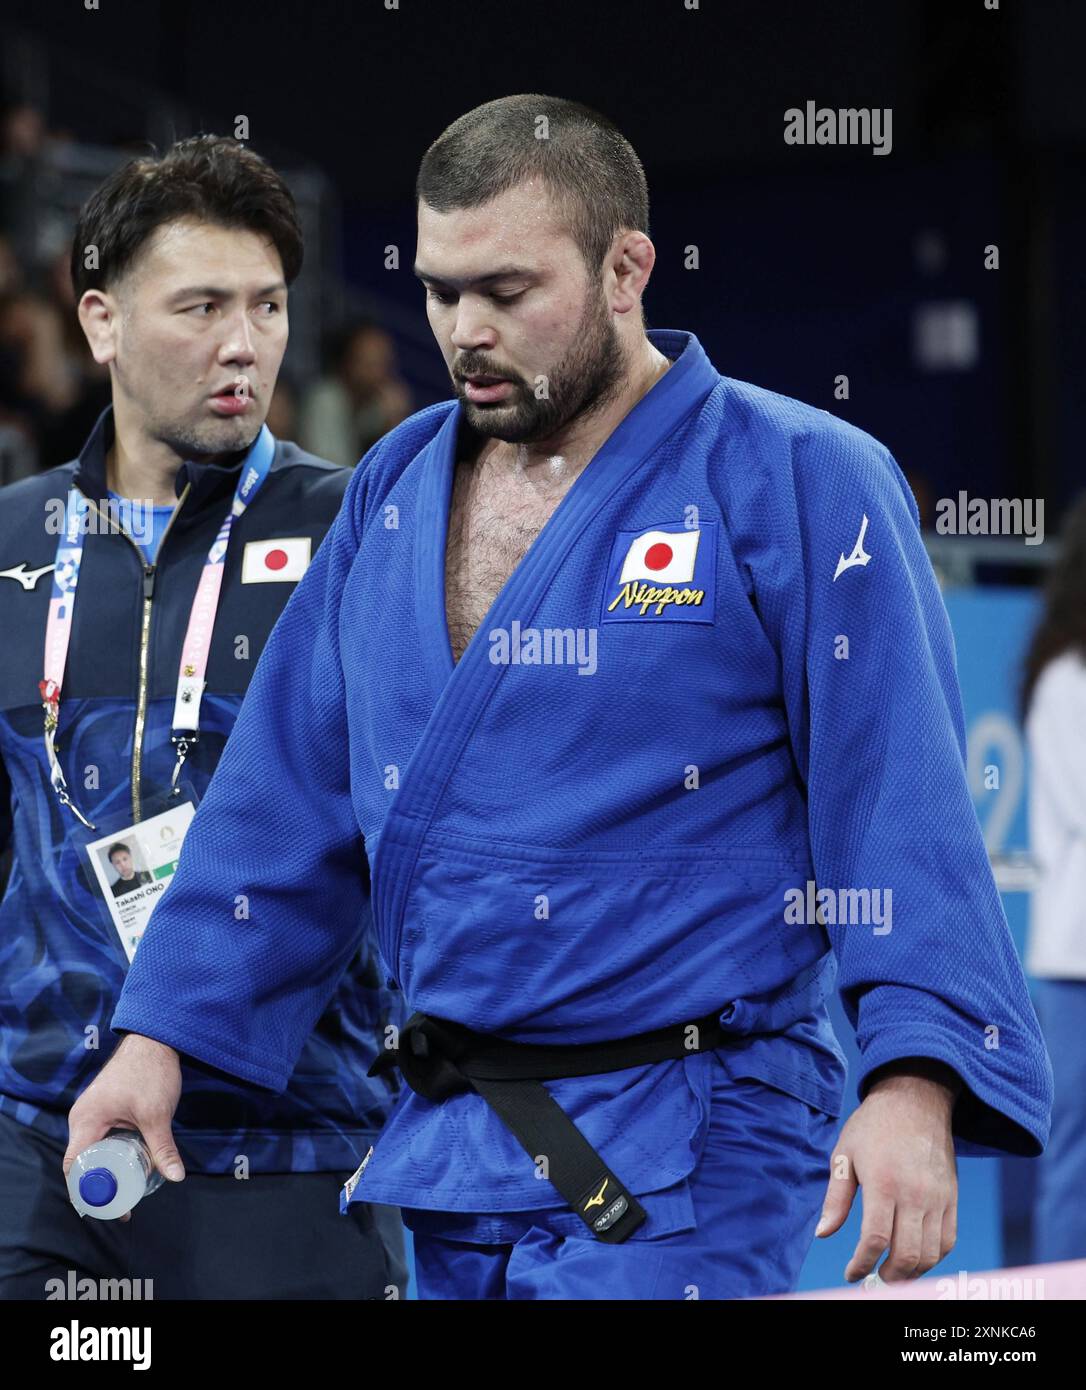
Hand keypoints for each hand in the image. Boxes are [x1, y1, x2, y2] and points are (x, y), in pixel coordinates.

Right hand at [64, 1033, 184, 1220]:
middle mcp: (81, 1119)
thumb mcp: (157, 1115)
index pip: (74, 1168)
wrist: (154, 1038)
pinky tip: (129, 1165)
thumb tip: (176, 1177)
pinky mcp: (103, 1109)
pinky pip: (100, 1140)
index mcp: (85, 1122)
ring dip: (108, 1170)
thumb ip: (163, 1148)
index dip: (89, 1193)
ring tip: (128, 1189)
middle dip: (101, 1186)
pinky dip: (112, 1155)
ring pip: (92, 1152)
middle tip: (124, 1203)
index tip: (112, 1207)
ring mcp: (91, 1113)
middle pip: (82, 1163)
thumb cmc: (150, 1072)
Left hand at [815, 1063, 958, 1281]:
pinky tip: (916, 1257)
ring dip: (912, 1273)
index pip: (875, 1239)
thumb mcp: (844, 1154)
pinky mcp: (952, 1197)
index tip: (851, 1273)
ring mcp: (937, 1197)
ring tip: (893, 1273)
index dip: (861, 1263)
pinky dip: (933, 1258)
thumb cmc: (873, 1126)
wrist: (915, 1100)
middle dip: (888, 1276)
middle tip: (874, 1279)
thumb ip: (836, 1198)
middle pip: (907, 1254)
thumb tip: (823, 1233)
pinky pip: (948, 1240)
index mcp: (883, 1183)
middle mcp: (914, 1194)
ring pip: (931, 1254)